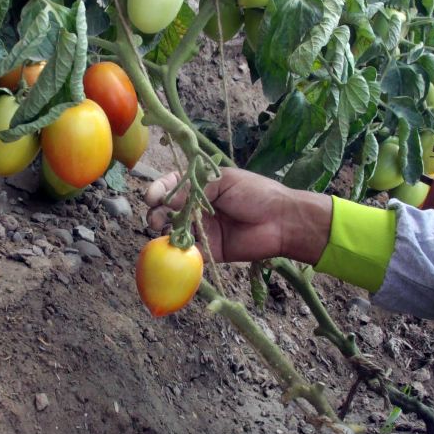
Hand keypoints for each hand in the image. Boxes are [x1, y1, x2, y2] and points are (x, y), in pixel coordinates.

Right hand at [145, 167, 331, 264]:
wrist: (281, 221)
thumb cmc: (256, 193)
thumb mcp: (224, 181)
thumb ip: (195, 189)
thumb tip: (167, 199)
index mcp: (203, 185)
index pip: (173, 185)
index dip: (160, 190)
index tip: (153, 196)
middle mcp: (199, 207)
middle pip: (169, 210)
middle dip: (157, 212)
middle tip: (155, 217)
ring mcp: (204, 229)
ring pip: (175, 231)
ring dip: (163, 231)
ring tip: (161, 230)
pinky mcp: (210, 251)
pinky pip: (189, 253)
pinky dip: (179, 251)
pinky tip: (173, 248)